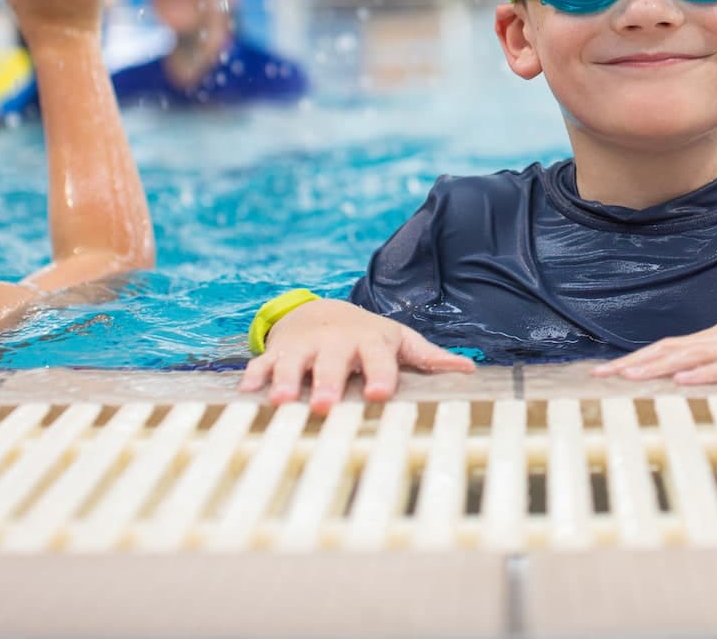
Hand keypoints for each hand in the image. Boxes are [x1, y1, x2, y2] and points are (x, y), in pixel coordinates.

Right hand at [236, 298, 475, 410]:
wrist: (322, 311)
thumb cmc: (368, 337)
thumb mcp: (399, 342)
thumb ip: (429, 358)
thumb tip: (469, 370)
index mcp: (370, 342)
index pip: (379, 359)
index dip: (380, 374)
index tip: (380, 393)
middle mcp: (337, 343)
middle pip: (333, 362)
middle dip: (329, 381)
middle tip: (328, 405)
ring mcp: (305, 347)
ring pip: (295, 363)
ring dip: (288, 381)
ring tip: (283, 401)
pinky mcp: (279, 352)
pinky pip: (264, 364)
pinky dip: (256, 376)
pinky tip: (246, 393)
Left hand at [591, 295, 716, 384]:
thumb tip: (715, 379)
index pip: (673, 348)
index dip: (640, 359)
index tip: (611, 372)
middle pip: (671, 349)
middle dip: (634, 364)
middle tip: (599, 379)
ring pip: (692, 356)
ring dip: (656, 368)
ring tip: (626, 378)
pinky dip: (703, 374)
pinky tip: (682, 382)